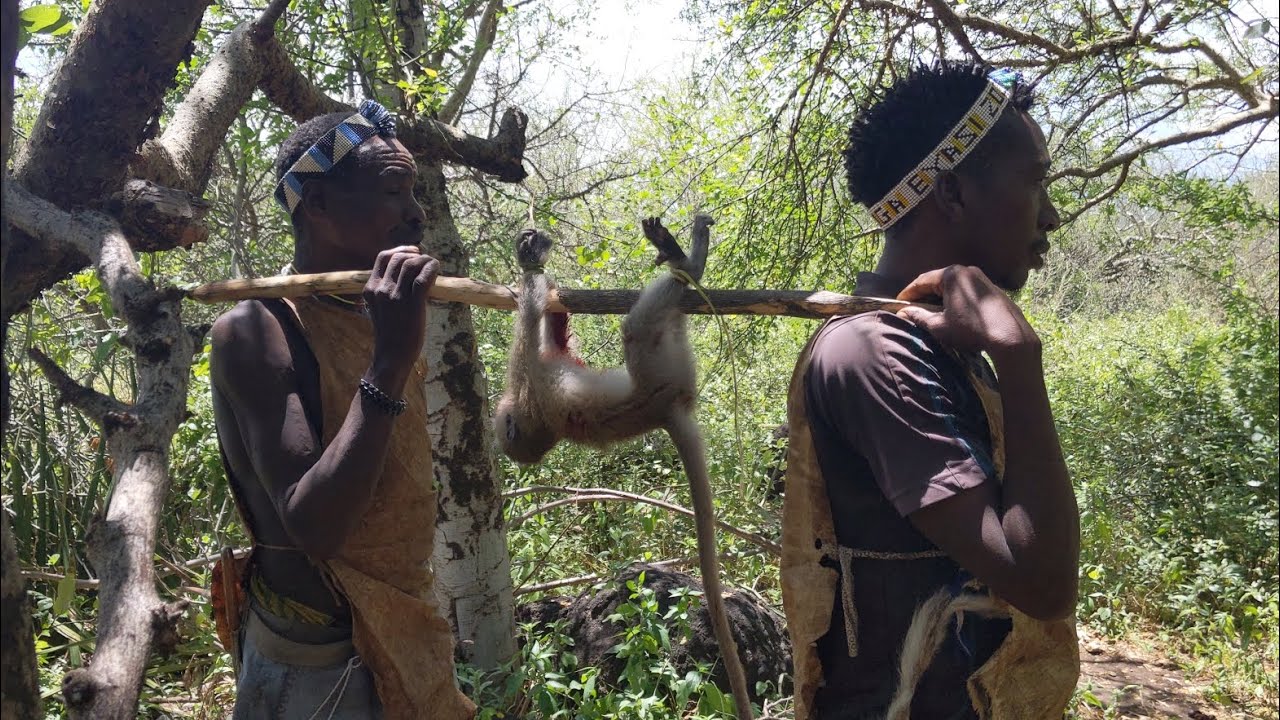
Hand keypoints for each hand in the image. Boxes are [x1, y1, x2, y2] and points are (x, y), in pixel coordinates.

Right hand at [363, 246, 438, 382]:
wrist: (392, 355)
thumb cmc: (391, 333)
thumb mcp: (380, 308)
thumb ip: (388, 291)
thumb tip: (409, 274)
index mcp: (370, 289)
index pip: (383, 258)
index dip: (399, 251)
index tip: (412, 253)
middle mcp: (381, 289)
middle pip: (398, 258)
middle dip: (415, 255)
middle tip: (426, 260)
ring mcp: (395, 296)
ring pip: (411, 264)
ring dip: (425, 261)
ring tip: (433, 265)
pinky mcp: (412, 303)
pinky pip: (423, 277)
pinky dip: (432, 269)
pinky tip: (436, 269)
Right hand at [895, 265, 1039, 361]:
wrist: (1010, 336)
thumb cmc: (971, 330)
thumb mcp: (939, 326)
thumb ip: (918, 316)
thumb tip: (903, 313)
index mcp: (951, 275)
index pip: (921, 281)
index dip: (908, 293)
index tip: (898, 304)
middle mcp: (967, 270)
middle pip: (938, 281)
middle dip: (924, 294)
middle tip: (913, 308)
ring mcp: (982, 278)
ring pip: (954, 286)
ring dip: (940, 297)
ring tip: (932, 312)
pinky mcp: (993, 289)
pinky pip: (967, 290)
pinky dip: (956, 299)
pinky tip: (954, 313)